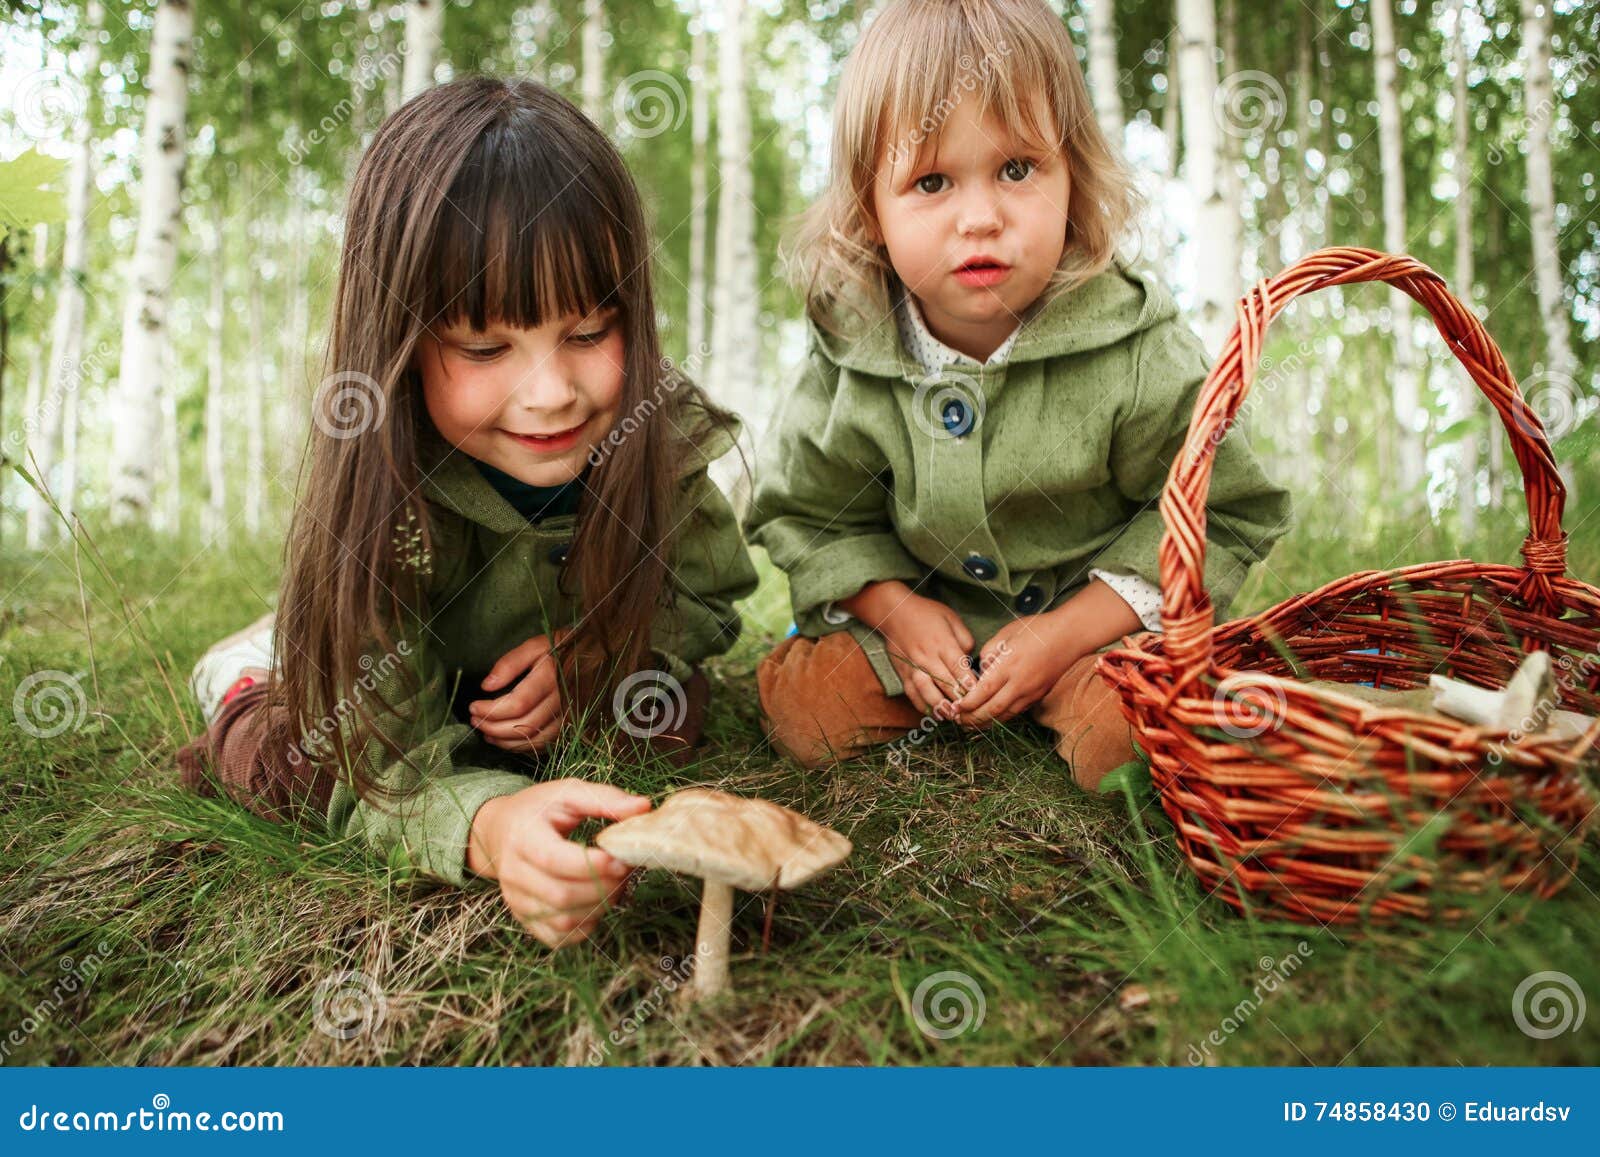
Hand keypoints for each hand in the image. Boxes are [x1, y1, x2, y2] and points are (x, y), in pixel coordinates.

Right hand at [467, 779, 651, 948]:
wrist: (500, 830)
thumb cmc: (539, 809)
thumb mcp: (568, 792)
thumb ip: (605, 799)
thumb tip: (644, 807)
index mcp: (522, 837)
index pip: (554, 860)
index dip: (592, 865)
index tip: (621, 859)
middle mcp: (514, 873)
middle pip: (561, 895)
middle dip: (603, 888)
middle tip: (624, 872)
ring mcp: (517, 900)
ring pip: (562, 921)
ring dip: (599, 908)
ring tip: (614, 885)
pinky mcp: (525, 919)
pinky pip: (558, 938)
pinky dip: (585, 927)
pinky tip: (597, 904)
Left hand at [469, 631, 564, 752]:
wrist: (596, 659)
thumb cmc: (562, 649)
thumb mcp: (536, 645)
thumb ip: (510, 662)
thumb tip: (486, 685)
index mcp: (551, 678)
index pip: (516, 704)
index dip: (491, 710)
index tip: (473, 706)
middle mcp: (561, 702)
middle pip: (522, 725)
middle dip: (492, 726)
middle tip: (474, 720)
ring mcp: (567, 718)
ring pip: (531, 739)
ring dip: (504, 741)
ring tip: (485, 732)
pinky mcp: (569, 728)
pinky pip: (543, 744)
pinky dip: (521, 746)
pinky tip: (505, 740)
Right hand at [839, 581, 975, 717]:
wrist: (894, 612)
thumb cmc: (926, 614)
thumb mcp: (951, 618)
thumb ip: (965, 639)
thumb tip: (971, 660)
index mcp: (942, 643)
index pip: (958, 668)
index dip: (969, 684)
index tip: (980, 695)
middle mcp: (927, 657)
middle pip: (945, 683)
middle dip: (959, 699)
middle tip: (972, 712)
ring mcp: (913, 667)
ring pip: (927, 691)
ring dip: (940, 706)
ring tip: (953, 717)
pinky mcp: (903, 674)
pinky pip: (912, 694)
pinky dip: (922, 706)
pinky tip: (934, 714)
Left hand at [953, 610, 1083, 726]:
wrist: (1069, 636)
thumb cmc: (1037, 629)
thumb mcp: (1006, 633)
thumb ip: (989, 653)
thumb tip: (980, 670)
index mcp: (1008, 665)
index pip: (982, 691)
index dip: (967, 703)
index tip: (954, 706)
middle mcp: (1019, 683)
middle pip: (991, 710)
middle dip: (971, 718)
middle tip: (956, 720)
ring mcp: (1031, 692)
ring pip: (1004, 715)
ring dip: (985, 722)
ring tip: (969, 723)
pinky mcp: (1038, 696)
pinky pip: (1016, 712)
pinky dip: (1000, 718)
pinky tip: (990, 717)